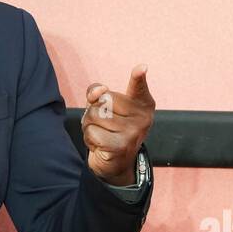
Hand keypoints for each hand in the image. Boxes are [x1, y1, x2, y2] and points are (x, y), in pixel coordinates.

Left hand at [81, 65, 154, 184]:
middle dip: (94, 111)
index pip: (138, 87)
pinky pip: (91, 132)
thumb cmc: (110, 129)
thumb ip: (98, 93)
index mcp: (143, 104)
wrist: (115, 164)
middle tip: (104, 124)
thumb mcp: (106, 108)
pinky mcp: (120, 146)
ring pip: (94, 115)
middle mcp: (142, 117)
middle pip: (104, 99)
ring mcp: (133, 132)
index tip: (141, 68)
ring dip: (89, 126)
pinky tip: (100, 145)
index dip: (138, 77)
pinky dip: (89, 139)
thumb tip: (96, 93)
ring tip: (102, 134)